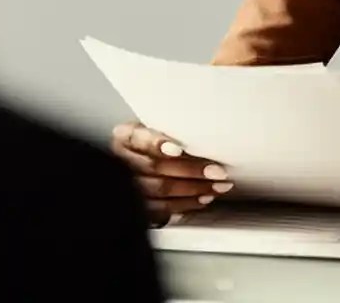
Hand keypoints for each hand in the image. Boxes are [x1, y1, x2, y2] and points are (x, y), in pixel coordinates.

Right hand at [110, 122, 234, 226]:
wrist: (137, 165)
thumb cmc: (154, 144)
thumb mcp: (158, 129)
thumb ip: (173, 131)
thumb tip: (207, 137)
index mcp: (125, 136)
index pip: (137, 138)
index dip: (156, 143)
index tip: (178, 149)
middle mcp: (122, 160)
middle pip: (154, 166)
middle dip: (190, 170)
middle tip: (217, 171)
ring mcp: (128, 185)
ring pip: (159, 189)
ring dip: (193, 189)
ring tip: (217, 186)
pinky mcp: (138, 207)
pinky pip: (161, 210)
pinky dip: (186, 204)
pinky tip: (202, 199)